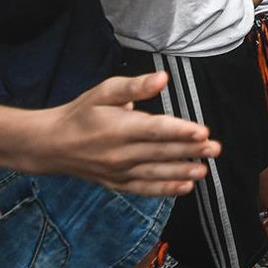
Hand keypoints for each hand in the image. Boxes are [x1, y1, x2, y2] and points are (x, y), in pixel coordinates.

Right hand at [20, 73, 218, 196]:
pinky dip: (165, 189)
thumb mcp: (104, 91)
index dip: (180, 131)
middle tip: (215, 149)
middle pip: (161, 153)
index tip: (202, 131)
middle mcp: (120, 153)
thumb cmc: (81, 114)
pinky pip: (144, 189)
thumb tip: (162, 78)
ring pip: (155, 174)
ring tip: (204, 171)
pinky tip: (184, 187)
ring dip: (182, 172)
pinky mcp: (117, 184)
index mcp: (119, 128)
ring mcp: (119, 172)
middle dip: (190, 151)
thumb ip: (135, 86)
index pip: (155, 130)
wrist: (51, 144)